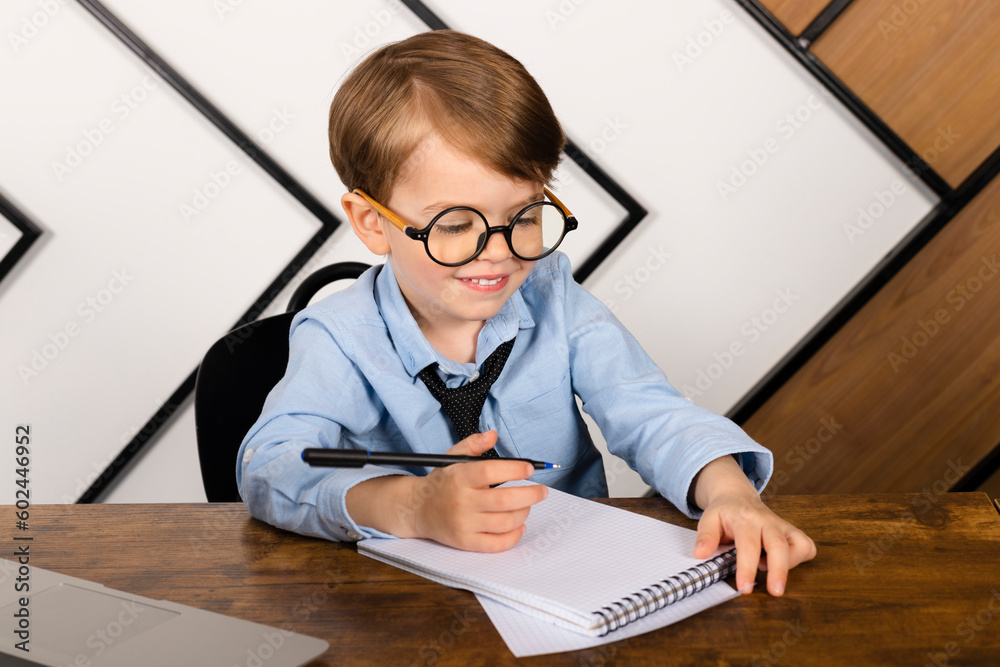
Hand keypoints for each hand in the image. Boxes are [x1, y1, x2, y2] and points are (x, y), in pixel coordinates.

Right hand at [346, 431, 547, 551]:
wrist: (417, 510)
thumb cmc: (441, 482)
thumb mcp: (452, 458)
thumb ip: (473, 445)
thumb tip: (492, 434)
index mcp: (460, 478)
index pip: (490, 472)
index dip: (514, 469)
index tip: (529, 468)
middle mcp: (462, 502)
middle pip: (504, 501)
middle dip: (530, 495)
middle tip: (542, 491)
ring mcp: (464, 524)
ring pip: (505, 523)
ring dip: (524, 513)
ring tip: (527, 505)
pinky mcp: (466, 542)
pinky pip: (496, 544)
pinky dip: (514, 536)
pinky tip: (519, 525)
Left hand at [691, 456, 815, 595]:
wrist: (737, 495)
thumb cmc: (724, 512)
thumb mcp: (708, 519)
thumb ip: (705, 536)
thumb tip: (701, 554)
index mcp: (745, 519)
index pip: (748, 545)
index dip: (747, 568)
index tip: (744, 588)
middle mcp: (767, 522)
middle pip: (779, 546)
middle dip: (779, 571)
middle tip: (775, 592)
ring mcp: (782, 526)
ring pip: (799, 545)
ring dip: (790, 564)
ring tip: (769, 571)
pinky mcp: (792, 532)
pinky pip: (806, 546)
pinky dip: (800, 559)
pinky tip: (782, 563)